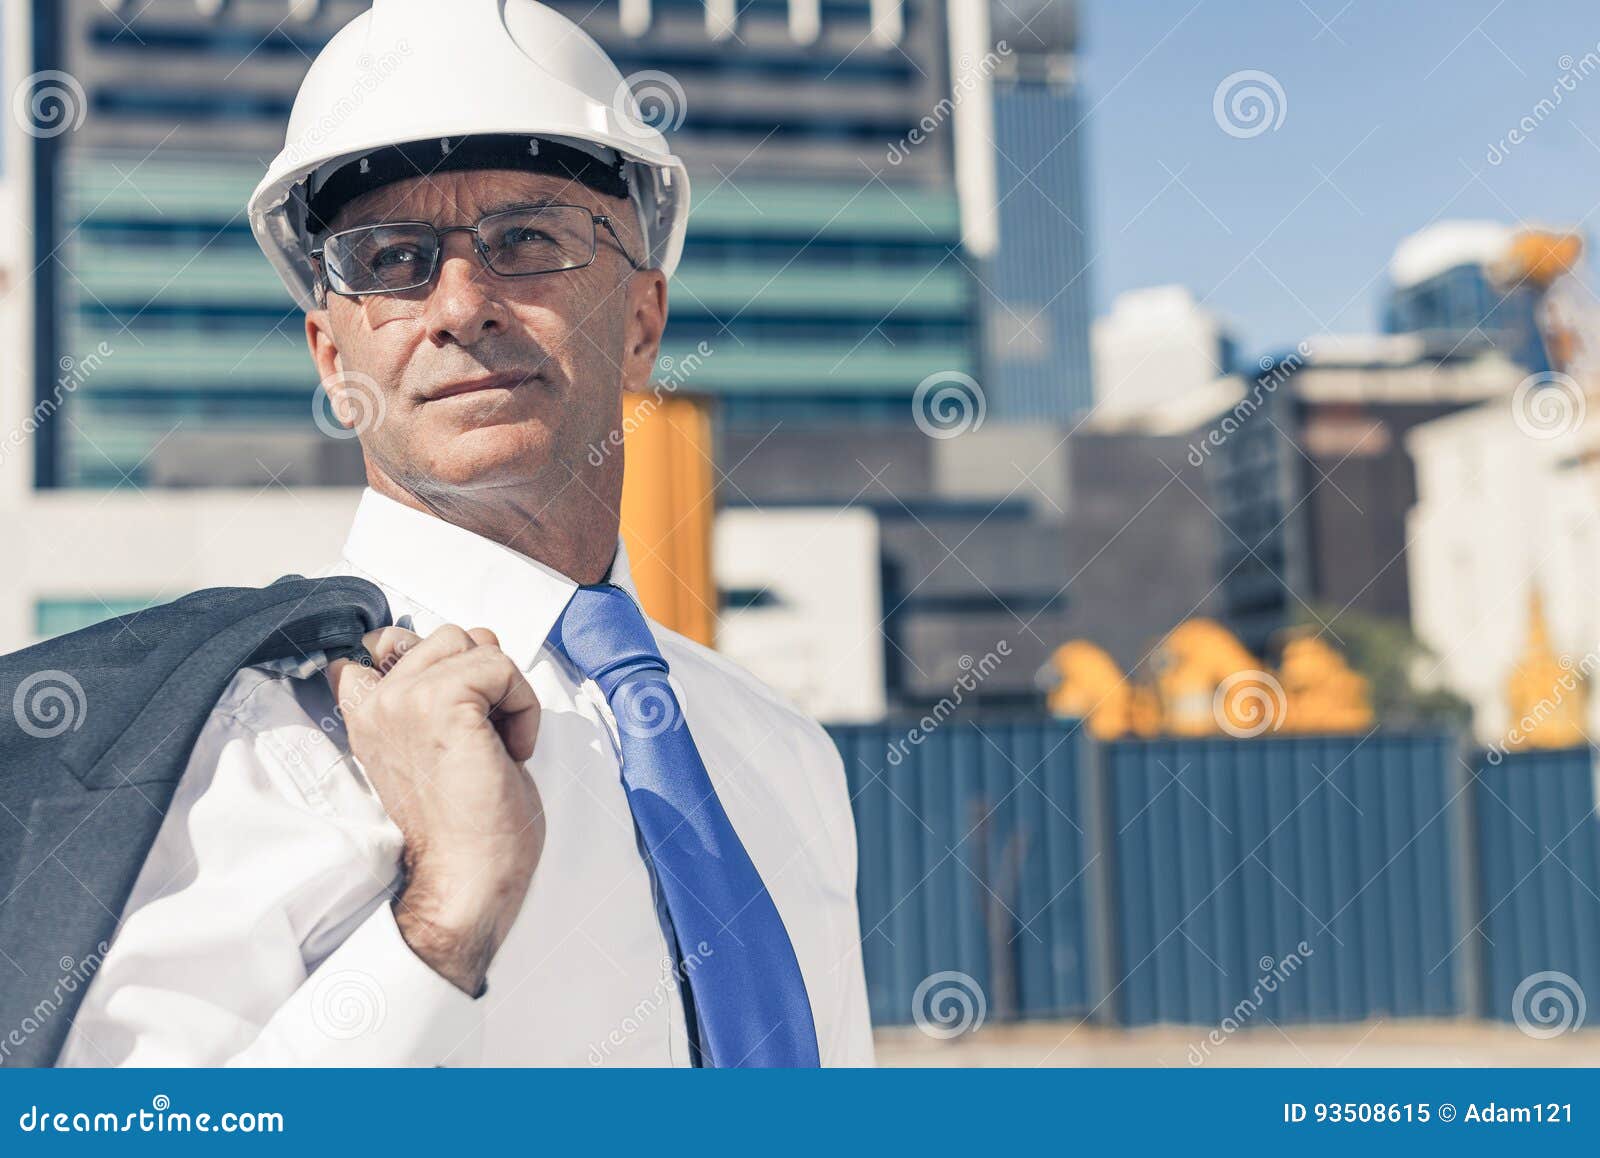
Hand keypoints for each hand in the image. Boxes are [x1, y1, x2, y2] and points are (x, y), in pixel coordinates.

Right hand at [328, 625, 543, 995]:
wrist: (466, 879)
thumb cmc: (464, 825)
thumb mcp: (430, 746)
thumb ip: (428, 696)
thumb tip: (467, 646)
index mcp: (366, 713)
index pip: (382, 642)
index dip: (437, 663)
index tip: (460, 710)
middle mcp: (376, 701)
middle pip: (446, 636)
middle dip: (482, 675)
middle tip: (486, 734)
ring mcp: (405, 699)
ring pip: (476, 642)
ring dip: (505, 689)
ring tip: (497, 741)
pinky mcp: (442, 704)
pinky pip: (502, 667)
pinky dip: (523, 705)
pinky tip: (511, 750)